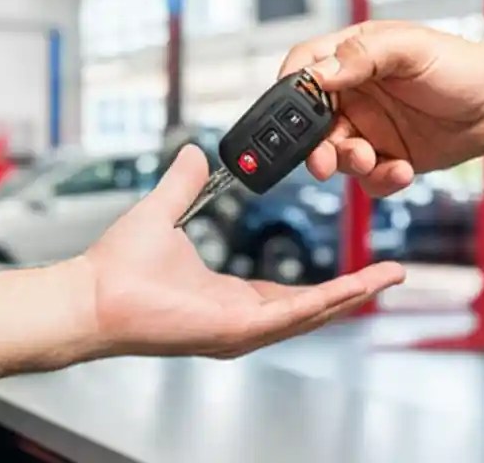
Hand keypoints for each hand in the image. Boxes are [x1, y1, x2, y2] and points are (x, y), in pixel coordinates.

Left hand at [68, 146, 404, 359]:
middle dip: (356, 292)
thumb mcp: (164, 212)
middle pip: (314, 308)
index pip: (292, 292)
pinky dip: (324, 302)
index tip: (360, 265)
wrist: (89, 293)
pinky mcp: (234, 329)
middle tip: (394, 274)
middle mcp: (241, 319)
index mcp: (230, 298)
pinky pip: (289, 315)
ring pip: (311, 314)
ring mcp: (240, 329)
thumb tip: (197, 154)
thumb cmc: (115, 268)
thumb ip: (184, 184)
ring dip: (352, 296)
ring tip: (388, 279)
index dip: (329, 281)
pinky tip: (352, 288)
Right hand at [279, 21, 483, 196]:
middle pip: (311, 121)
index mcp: (353, 57)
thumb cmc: (462, 66)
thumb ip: (364, 56)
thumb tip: (321, 73)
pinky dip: (379, 180)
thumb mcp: (412, 50)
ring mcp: (369, 127)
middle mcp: (354, 93)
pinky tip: (402, 171)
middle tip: (321, 162)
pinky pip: (367, 178)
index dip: (290, 88)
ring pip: (335, 154)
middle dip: (312, 144)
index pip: (304, 67)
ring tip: (373, 161)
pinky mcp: (387, 156)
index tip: (286, 113)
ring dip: (348, 163)